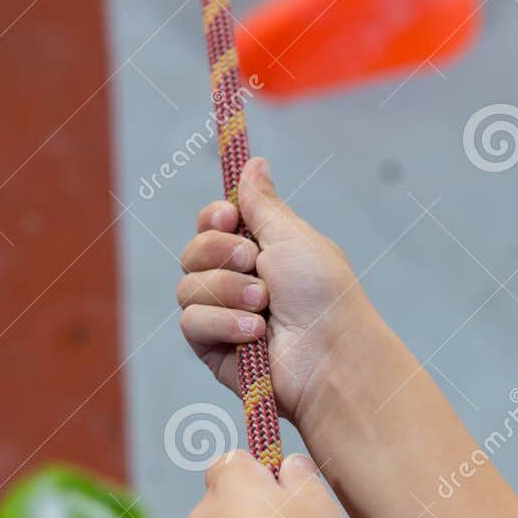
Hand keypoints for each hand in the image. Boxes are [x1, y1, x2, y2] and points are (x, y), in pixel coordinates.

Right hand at [177, 158, 371, 427]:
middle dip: (220, 253)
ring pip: (188, 287)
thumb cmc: (323, 295)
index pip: (213, 224)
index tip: (228, 217)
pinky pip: (191, 322)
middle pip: (193, 251)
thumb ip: (263, 204)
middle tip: (253, 263)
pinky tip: (253, 333)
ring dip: (227, 291)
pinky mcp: (213, 348)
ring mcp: (224, 314)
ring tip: (264, 305)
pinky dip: (222, 323)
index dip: (213, 218)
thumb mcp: (293, 238)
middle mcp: (238, 280)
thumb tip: (254, 162)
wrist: (329, 355)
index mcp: (260, 250)